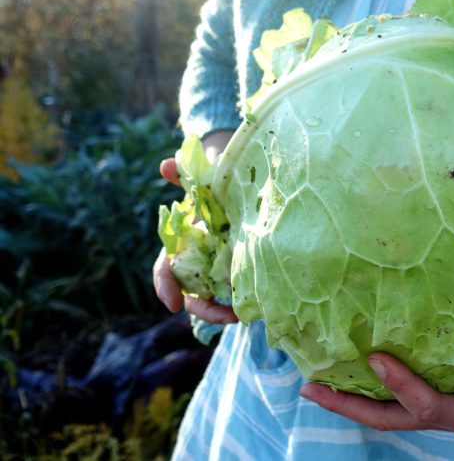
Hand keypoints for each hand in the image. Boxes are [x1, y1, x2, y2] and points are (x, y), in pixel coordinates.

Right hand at [153, 131, 237, 324]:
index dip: (165, 285)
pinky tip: (260, 303)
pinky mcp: (241, 266)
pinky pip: (238, 288)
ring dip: (225, 310)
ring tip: (245, 315)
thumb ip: (184, 175)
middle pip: (192, 293)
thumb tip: (165, 165)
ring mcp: (220, 265)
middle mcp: (199, 258)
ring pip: (215, 297)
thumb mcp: (203, 178)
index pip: (166, 269)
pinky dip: (244, 298)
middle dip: (205, 309)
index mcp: (184, 242)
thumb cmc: (217, 181)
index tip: (172, 303)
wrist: (241, 179)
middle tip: (225, 316)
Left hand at [299, 333, 453, 438]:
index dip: (404, 388)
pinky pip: (398, 392)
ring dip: (351, 398)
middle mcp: (453, 412)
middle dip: (353, 406)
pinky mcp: (439, 386)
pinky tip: (344, 365)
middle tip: (312, 388)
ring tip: (312, 383)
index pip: (434, 408)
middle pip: (395, 418)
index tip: (376, 359)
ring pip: (389, 410)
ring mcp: (442, 402)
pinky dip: (369, 384)